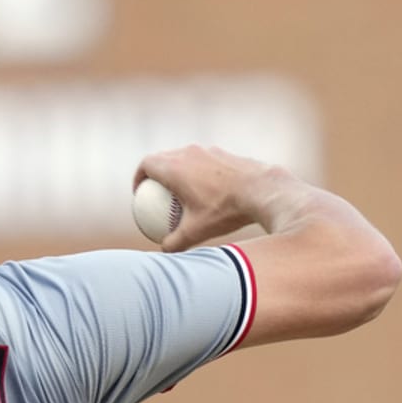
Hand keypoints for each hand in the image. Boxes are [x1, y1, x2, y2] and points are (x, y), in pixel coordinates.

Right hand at [133, 145, 289, 251]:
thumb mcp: (197, 231)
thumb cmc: (226, 209)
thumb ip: (176, 242)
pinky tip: (207, 188)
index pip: (146, 164)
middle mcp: (188, 153)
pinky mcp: (224, 152)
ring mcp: (207, 150)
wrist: (262, 190)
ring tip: (181, 188)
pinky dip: (198, 170)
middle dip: (155, 172)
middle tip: (156, 190)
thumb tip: (164, 252)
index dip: (139, 177)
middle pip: (162, 157)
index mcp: (174, 168)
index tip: (140, 191)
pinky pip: (203, 159)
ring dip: (178, 169)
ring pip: (184, 156)